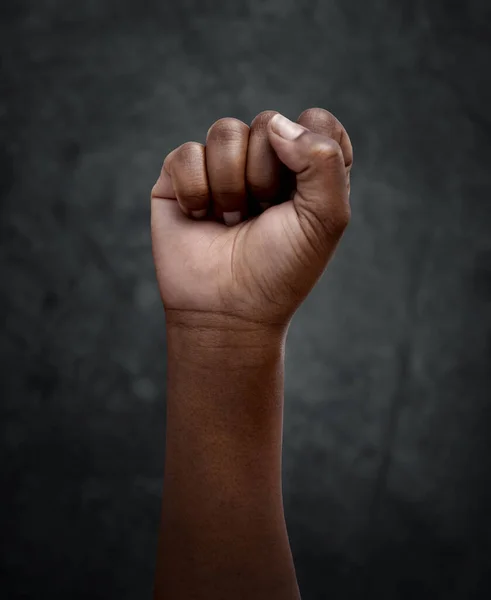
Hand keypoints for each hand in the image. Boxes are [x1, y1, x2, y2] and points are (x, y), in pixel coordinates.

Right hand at [151, 108, 352, 327]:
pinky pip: (188, 153)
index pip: (317, 120)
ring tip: (231, 220)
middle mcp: (265, 161)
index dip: (310, 152)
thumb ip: (324, 159)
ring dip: (230, 186)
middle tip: (261, 215)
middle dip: (265, 177)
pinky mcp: (181, 176)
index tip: (301, 196)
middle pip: (268, 122)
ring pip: (225, 131)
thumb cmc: (280, 268)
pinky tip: (201, 218)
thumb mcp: (325, 219)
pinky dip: (196, 191)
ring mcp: (222, 166)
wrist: (228, 309)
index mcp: (307, 168)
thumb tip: (276, 123)